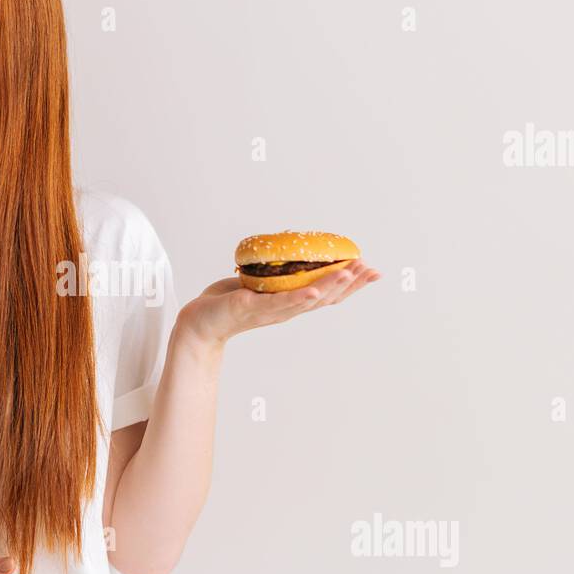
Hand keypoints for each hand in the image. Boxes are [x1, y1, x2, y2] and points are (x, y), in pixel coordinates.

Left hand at [179, 259, 381, 345]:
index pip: (328, 294)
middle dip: (350, 283)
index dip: (353, 285)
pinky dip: (297, 298)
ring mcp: (269, 311)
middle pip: (325, 298)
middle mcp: (286, 310)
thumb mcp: (262, 283)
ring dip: (329, 287)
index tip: (373, 271)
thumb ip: (282, 274)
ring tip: (349, 274)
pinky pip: (277, 304)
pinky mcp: (250, 308)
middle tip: (370, 269)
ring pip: (306, 300)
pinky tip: (312, 292)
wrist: (200, 322)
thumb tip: (298, 251)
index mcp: (291, 303)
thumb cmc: (229, 301)